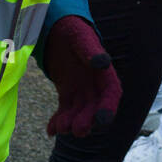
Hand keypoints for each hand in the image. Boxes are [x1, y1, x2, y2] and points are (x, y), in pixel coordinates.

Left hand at [42, 16, 121, 137]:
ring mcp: (80, 92)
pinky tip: (50, 131)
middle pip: (95, 109)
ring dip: (71, 124)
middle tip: (77, 130)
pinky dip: (57, 123)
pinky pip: (64, 112)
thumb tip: (102, 62)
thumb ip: (91, 50)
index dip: (108, 108)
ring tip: (59, 127)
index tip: (103, 121)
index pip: (111, 94)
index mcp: (104, 73)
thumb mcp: (81, 37)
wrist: (56, 30)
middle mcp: (95, 86)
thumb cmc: (72, 30)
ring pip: (79, 114)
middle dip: (88, 122)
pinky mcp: (66, 94)